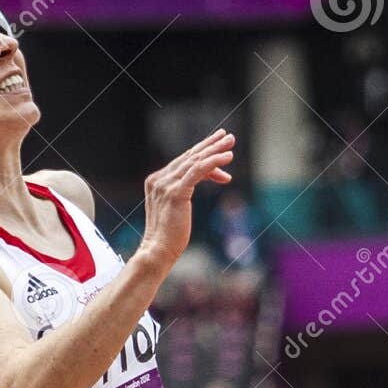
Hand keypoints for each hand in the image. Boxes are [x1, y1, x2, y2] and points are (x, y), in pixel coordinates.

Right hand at [138, 128, 234, 271]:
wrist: (157, 251)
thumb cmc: (169, 237)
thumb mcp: (176, 209)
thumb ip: (183, 193)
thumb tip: (200, 182)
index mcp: (156, 181)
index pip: (183, 162)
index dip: (202, 154)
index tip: (218, 146)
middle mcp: (159, 179)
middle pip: (189, 157)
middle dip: (210, 145)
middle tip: (227, 136)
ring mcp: (166, 184)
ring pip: (195, 161)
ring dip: (215, 150)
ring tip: (231, 142)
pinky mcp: (176, 192)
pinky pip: (198, 170)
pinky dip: (214, 162)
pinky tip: (227, 158)